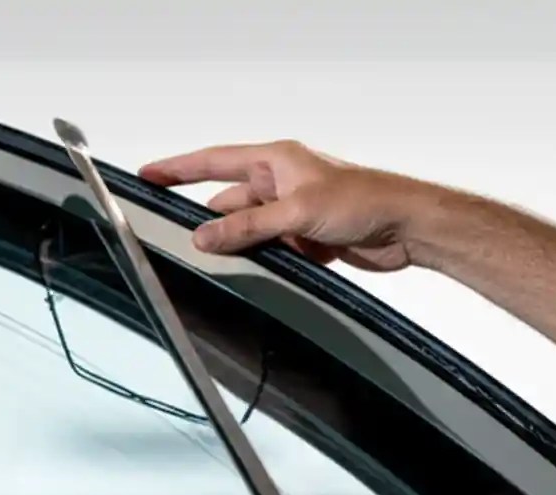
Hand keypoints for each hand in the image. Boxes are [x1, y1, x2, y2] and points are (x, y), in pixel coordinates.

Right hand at [139, 140, 434, 271]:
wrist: (407, 228)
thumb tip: (205, 236)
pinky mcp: (304, 238)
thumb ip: (247, 226)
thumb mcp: (297, 212)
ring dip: (237, 245)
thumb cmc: (364, 200)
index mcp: (275, 161)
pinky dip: (260, 260)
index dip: (178, 168)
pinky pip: (268, 249)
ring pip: (247, 230)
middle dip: (206, 220)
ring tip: (216, 262)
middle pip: (227, 201)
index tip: (148, 175)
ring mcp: (291, 211)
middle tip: (174, 236)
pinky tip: (252, 272)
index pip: (214, 162)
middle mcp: (280, 183)